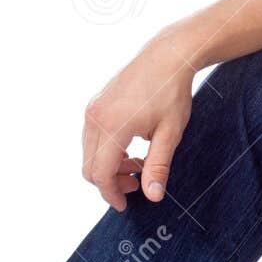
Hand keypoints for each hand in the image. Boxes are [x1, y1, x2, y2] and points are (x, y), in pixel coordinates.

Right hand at [81, 30, 197, 210]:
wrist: (167, 55)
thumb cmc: (172, 93)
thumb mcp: (170, 133)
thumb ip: (158, 166)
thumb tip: (153, 197)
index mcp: (112, 127)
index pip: (101, 174)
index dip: (112, 194)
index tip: (126, 205)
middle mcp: (94, 118)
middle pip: (90, 167)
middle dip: (111, 182)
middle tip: (137, 183)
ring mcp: (92, 109)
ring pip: (89, 153)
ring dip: (109, 166)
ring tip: (139, 164)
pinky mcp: (94, 104)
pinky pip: (92, 138)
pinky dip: (107, 151)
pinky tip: (131, 148)